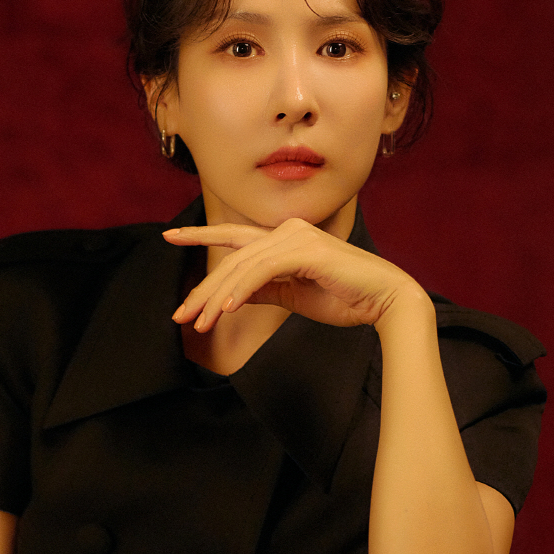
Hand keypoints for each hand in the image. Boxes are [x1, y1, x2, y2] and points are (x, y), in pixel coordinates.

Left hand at [164, 219, 425, 332]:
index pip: (234, 236)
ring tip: (199, 323)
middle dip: (203, 288)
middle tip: (179, 314)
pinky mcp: (306, 250)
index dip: (200, 234)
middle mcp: (288, 231)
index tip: (169, 236)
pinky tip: (226, 310)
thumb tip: (231, 296)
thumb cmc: (344, 298)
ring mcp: (297, 237)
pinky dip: (241, 290)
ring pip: (242, 266)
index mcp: (285, 238)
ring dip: (217, 298)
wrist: (384, 302)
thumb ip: (263, 290)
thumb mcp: (293, 296)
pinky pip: (262, 270)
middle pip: (232, 258)